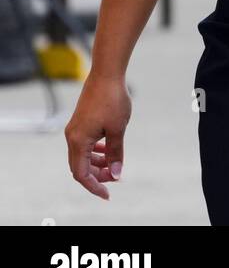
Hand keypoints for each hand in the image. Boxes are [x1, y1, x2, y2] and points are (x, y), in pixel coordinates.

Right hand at [65, 71, 130, 199]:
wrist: (106, 74)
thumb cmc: (113, 100)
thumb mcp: (118, 129)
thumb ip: (116, 153)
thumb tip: (116, 174)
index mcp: (78, 141)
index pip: (81, 174)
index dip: (94, 186)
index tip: (108, 193)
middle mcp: (72, 137)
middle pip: (80, 166)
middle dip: (97, 175)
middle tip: (116, 176)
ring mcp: (74, 130)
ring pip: (83, 155)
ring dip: (98, 163)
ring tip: (115, 164)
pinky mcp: (80, 123)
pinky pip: (85, 145)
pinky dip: (96, 151)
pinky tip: (109, 149)